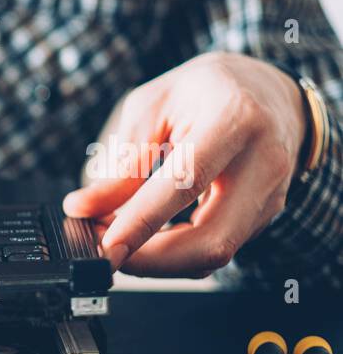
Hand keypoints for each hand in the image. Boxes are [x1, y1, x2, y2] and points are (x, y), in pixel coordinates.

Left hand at [63, 52, 306, 276]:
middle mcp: (264, 162)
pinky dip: (173, 254)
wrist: (268, 92)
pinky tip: (147, 239)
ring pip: (213, 255)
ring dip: (158, 261)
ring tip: (119, 240)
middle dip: (150, 261)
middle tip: (104, 253)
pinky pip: (215, 249)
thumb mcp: (153, 106)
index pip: (185, 182)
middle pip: (211, 241)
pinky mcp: (264, 217)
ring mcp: (269, 195)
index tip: (105, 247)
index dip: (142, 222)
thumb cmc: (206, 92)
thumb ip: (121, 159)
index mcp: (235, 119)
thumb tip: (83, 208)